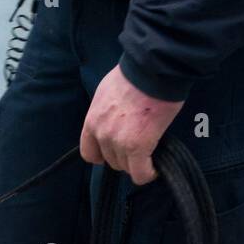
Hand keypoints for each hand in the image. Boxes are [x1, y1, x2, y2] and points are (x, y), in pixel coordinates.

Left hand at [80, 64, 182, 186]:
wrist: (151, 69)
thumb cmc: (134, 74)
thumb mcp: (107, 92)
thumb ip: (106, 112)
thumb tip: (116, 120)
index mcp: (92, 120)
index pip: (88, 152)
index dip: (102, 156)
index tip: (115, 151)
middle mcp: (101, 133)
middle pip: (111, 161)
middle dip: (125, 157)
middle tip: (139, 147)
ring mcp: (118, 141)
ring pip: (126, 167)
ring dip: (138, 163)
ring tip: (150, 153)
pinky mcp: (137, 146)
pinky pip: (140, 173)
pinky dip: (148, 173)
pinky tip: (155, 168)